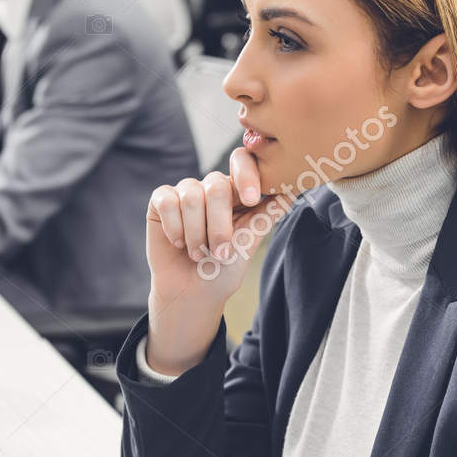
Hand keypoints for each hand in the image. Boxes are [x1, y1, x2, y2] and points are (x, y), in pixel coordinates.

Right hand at [144, 145, 292, 374]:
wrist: (191, 295)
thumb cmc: (222, 271)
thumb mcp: (249, 243)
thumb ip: (267, 214)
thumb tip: (295, 188)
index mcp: (237, 191)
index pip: (243, 161)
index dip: (247, 176)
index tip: (251, 200)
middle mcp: (212, 187)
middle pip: (217, 185)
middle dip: (219, 226)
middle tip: (219, 253)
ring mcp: (186, 192)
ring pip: (191, 195)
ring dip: (196, 234)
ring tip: (198, 254)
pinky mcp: (161, 201)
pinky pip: (167, 201)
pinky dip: (175, 228)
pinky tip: (178, 243)